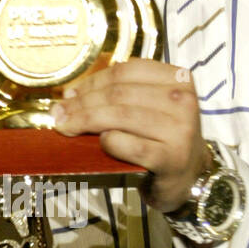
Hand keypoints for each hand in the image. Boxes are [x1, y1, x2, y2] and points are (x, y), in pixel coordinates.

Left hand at [49, 60, 211, 212]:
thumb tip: (70, 96)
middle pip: (119, 93)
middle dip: (82, 103)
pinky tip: (101, 143)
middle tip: (59, 114)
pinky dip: (109, 142)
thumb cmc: (163, 139)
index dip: (92, 81)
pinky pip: (127, 144)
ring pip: (120, 116)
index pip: (126, 72)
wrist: (190, 176)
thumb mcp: (150, 108)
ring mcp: (179, 130)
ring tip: (66, 127)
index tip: (69, 95)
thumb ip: (121, 96)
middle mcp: (182, 100)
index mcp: (178, 79)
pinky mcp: (170, 158)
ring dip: (86, 121)